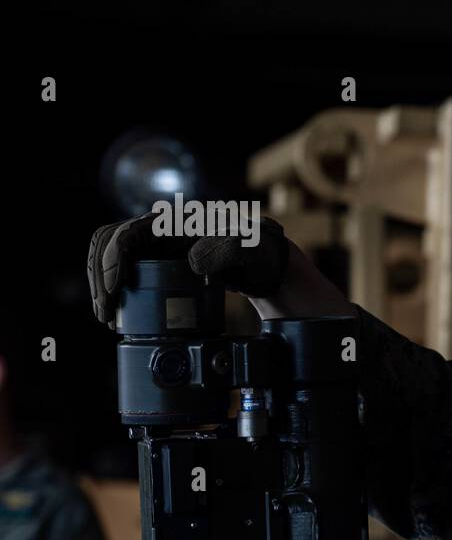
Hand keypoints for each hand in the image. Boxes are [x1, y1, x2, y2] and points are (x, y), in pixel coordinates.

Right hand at [87, 212, 289, 324]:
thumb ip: (227, 248)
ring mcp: (156, 247)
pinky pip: (124, 271)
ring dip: (101, 285)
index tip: (112, 293)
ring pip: (110, 256)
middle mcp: (158, 230)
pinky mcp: (158, 264)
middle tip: (106, 314)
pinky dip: (115, 290)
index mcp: (173, 221)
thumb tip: (191, 260)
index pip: (125, 234)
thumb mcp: (249, 247)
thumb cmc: (258, 252)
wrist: (265, 263)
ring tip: (107, 317)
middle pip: (108, 243)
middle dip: (99, 277)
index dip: (112, 262)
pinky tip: (119, 314)